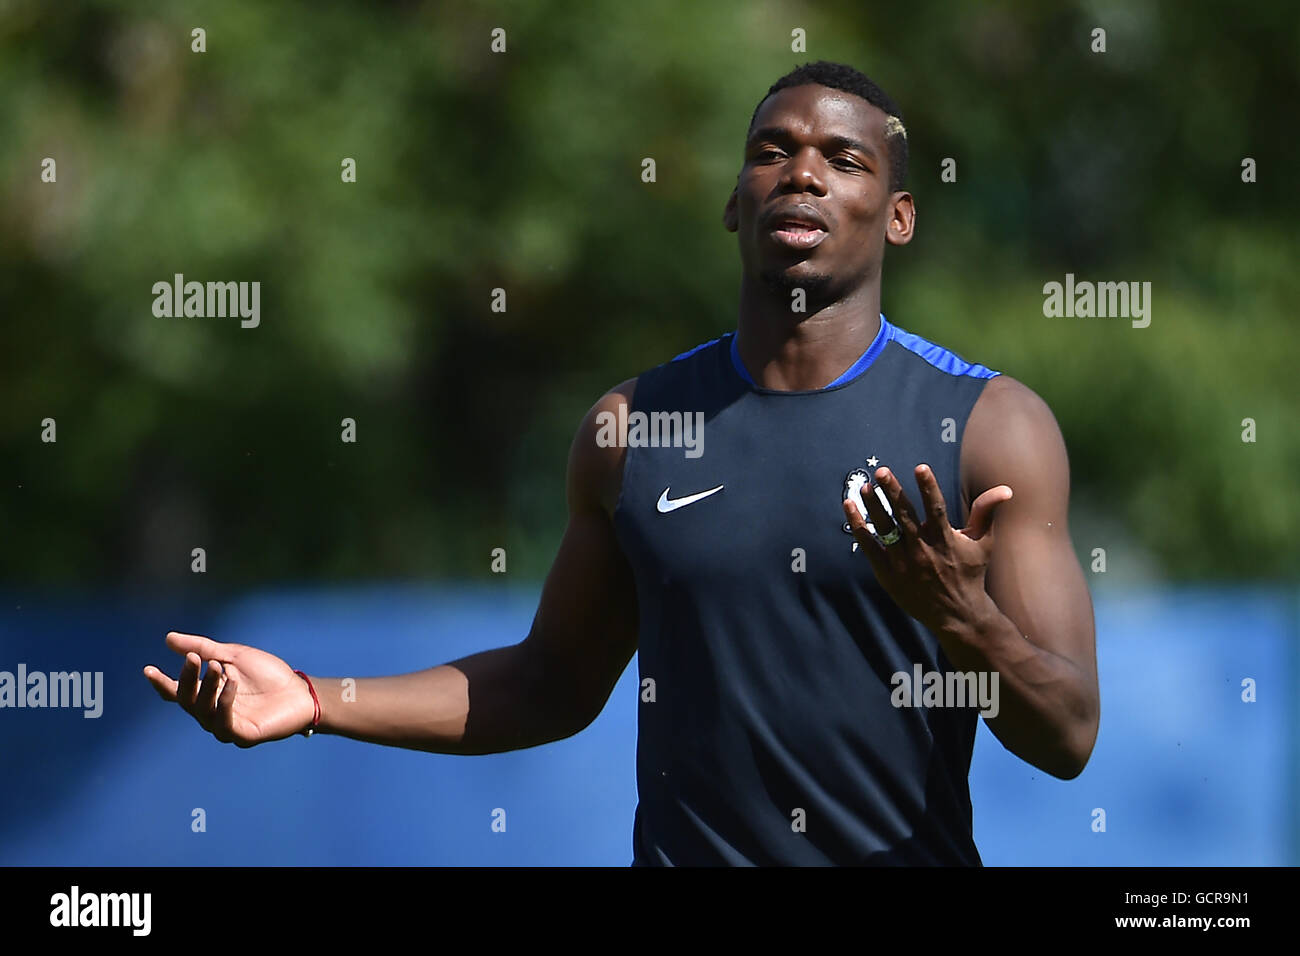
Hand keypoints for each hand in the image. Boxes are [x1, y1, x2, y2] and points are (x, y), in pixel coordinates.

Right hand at [142, 631, 316, 746]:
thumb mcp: (233, 655)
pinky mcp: (243, 736)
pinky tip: (231, 683)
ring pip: (203, 711)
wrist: (301, 690)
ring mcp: (226, 727)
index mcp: (207, 695)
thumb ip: (203, 649)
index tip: (148, 669)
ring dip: (207, 686)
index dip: (162, 683)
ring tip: (217, 666)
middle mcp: (212, 713)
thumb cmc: (268, 674)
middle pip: (187, 700)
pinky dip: (225, 701)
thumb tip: (169, 639)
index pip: (177, 692)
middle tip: (192, 658)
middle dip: (187, 678)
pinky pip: (225, 722)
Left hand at [842, 464, 1011, 634]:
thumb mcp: (983, 543)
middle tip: (881, 472)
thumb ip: (987, 513)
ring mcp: (903, 563)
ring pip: (884, 529)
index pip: (936, 508)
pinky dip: (859, 527)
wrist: (956, 614)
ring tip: (864, 487)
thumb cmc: (970, 573)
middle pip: (904, 516)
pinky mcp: (888, 573)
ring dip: (873, 507)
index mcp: (945, 540)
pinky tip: (850, 507)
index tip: (920, 467)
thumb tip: (1006, 489)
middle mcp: (923, 550)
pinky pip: (869, 547)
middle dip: (892, 492)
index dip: (928, 487)